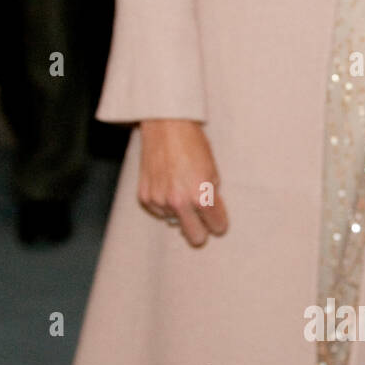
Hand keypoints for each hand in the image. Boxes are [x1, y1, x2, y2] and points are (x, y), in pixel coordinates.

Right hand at [137, 118, 228, 246]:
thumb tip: (209, 214)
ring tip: (179, 187)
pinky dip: (164, 203)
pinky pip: (159, 211)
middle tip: (201, 218)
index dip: (219, 223)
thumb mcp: (213, 171)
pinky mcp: (145, 197)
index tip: (217, 219)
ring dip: (179, 211)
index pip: (217, 226)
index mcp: (201, 196)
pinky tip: (166, 184)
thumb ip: (212, 195)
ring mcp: (160, 201)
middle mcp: (179, 203)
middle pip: (196, 238)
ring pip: (176, 222)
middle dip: (201, 230)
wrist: (166, 126)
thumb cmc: (192, 145)